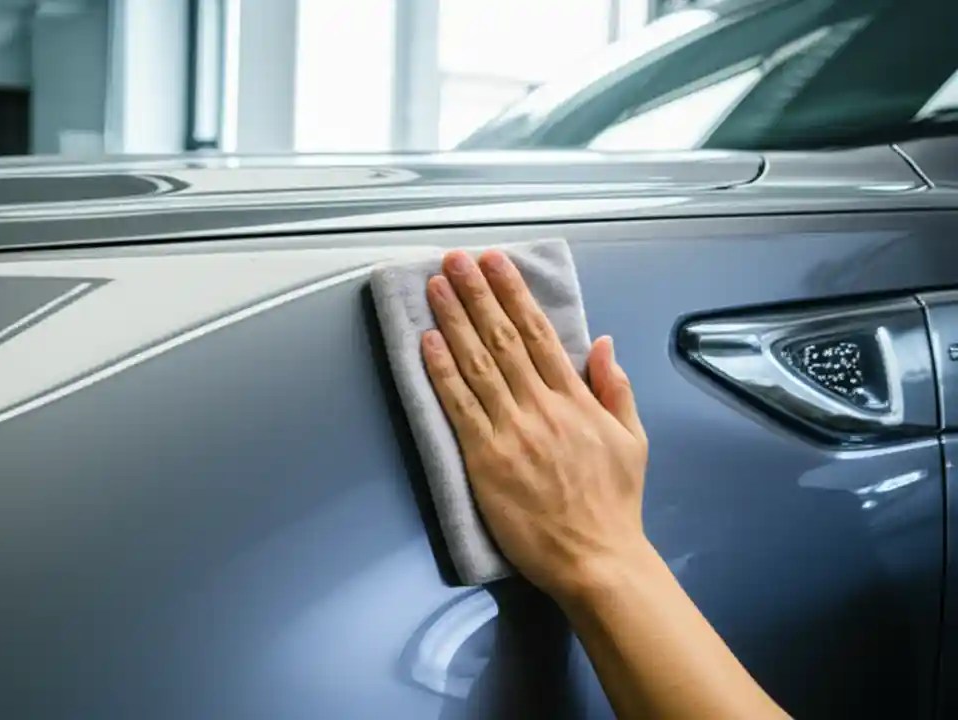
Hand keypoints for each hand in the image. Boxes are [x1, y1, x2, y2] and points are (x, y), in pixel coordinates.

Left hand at [421, 249, 649, 599]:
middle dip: (477, 294)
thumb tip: (601, 343)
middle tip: (455, 259)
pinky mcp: (486, 459)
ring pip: (478, 364)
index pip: (539, 333)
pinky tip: (427, 342)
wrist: (596, 557)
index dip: (514, 294)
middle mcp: (542, 407)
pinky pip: (459, 406)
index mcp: (576, 400)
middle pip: (503, 338)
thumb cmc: (613, 505)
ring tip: (435, 286)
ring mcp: (512, 432)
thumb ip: (614, 389)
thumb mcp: (632, 440)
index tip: (496, 263)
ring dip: (454, 321)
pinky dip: (442, 372)